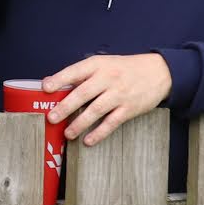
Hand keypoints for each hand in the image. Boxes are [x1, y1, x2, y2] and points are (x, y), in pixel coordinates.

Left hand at [43, 53, 171, 145]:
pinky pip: (111, 122)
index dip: (59, 79)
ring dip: (80, 123)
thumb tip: (54, 85)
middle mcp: (108, 78)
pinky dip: (99, 133)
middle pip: (83, 93)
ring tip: (67, 133)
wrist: (158, 72)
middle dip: (66, 106)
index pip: (75, 71)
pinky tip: (88, 140)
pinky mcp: (129, 108)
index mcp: (98, 65)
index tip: (45, 88)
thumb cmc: (125, 68)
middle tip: (51, 117)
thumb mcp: (104, 64)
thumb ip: (83, 74)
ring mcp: (119, 94)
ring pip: (96, 110)